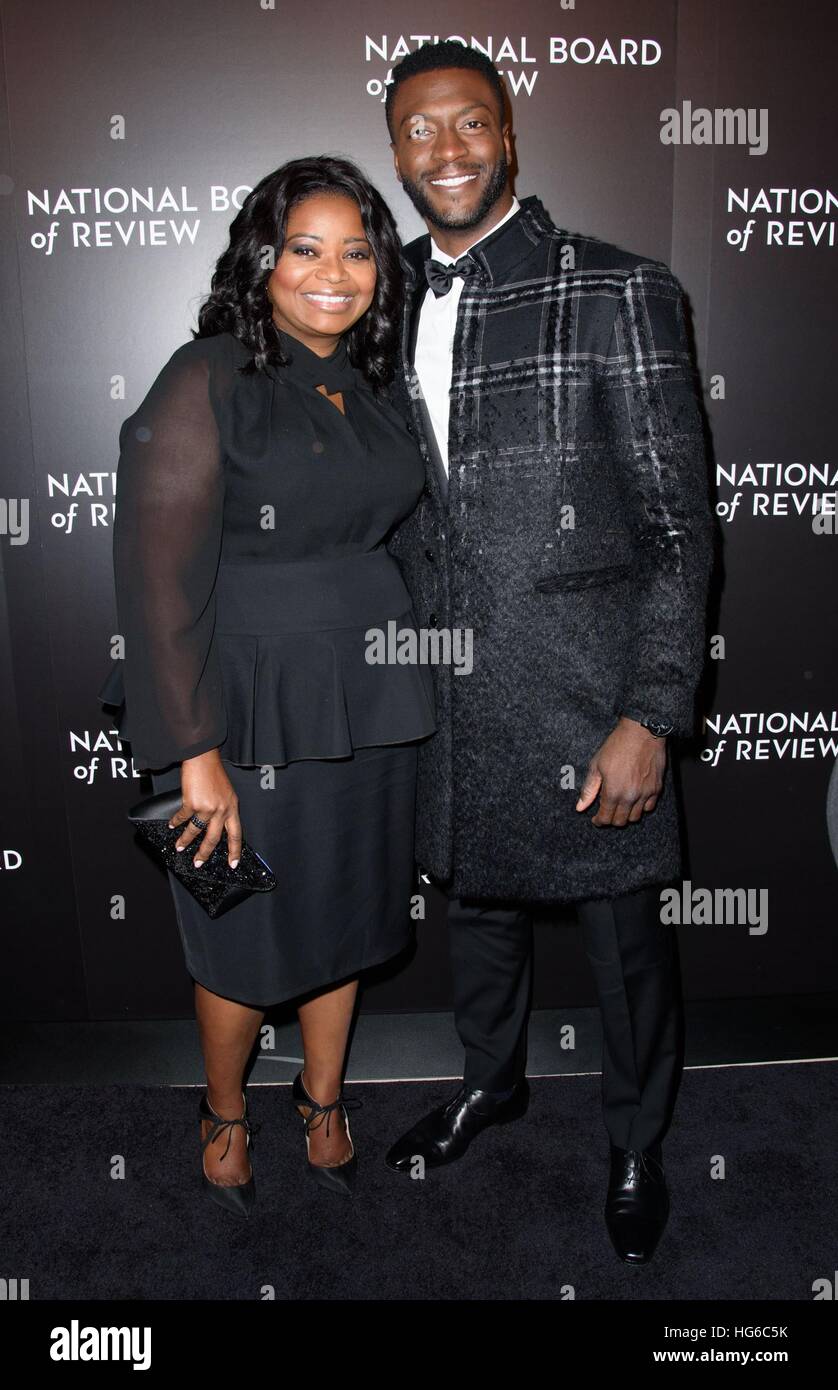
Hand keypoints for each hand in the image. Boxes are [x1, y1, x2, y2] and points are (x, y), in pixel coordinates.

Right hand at [167, 748, 242, 868]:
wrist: (202, 758)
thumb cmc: (213, 773)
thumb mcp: (226, 793)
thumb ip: (224, 809)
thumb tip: (217, 825)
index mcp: (232, 807)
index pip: (236, 834)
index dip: (235, 851)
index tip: (233, 864)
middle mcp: (221, 809)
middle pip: (214, 839)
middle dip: (205, 854)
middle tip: (198, 863)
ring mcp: (207, 808)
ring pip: (195, 832)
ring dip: (185, 841)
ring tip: (179, 847)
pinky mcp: (192, 804)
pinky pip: (182, 818)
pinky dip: (175, 822)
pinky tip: (171, 825)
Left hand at [575, 717, 666, 826]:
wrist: (642, 732)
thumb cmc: (617, 746)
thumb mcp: (597, 765)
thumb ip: (589, 789)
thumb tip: (580, 807)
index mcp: (613, 792)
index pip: (605, 818)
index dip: (599, 821)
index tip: (596, 819)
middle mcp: (630, 797)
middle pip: (620, 821)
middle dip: (611, 819)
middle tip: (607, 812)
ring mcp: (645, 794)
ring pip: (635, 817)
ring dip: (626, 814)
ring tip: (620, 805)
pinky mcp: (656, 788)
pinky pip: (649, 807)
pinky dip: (641, 807)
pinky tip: (634, 799)